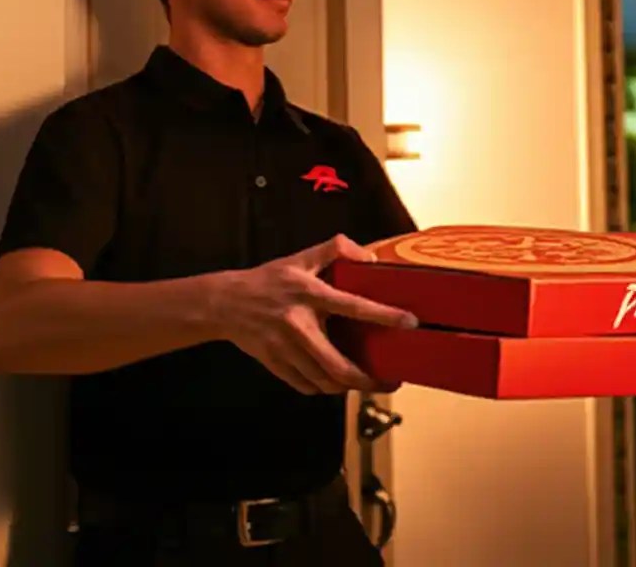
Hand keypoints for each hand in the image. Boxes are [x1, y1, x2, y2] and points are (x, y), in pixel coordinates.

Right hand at [205, 234, 416, 395]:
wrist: (225, 303)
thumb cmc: (269, 280)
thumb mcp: (302, 257)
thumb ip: (337, 249)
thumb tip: (371, 258)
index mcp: (308, 294)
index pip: (353, 305)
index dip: (384, 315)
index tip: (410, 322)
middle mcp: (298, 325)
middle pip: (338, 366)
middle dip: (369, 380)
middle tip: (391, 380)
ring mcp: (284, 349)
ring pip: (324, 382)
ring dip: (350, 387)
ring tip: (369, 383)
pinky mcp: (275, 364)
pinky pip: (307, 386)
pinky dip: (326, 388)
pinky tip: (338, 382)